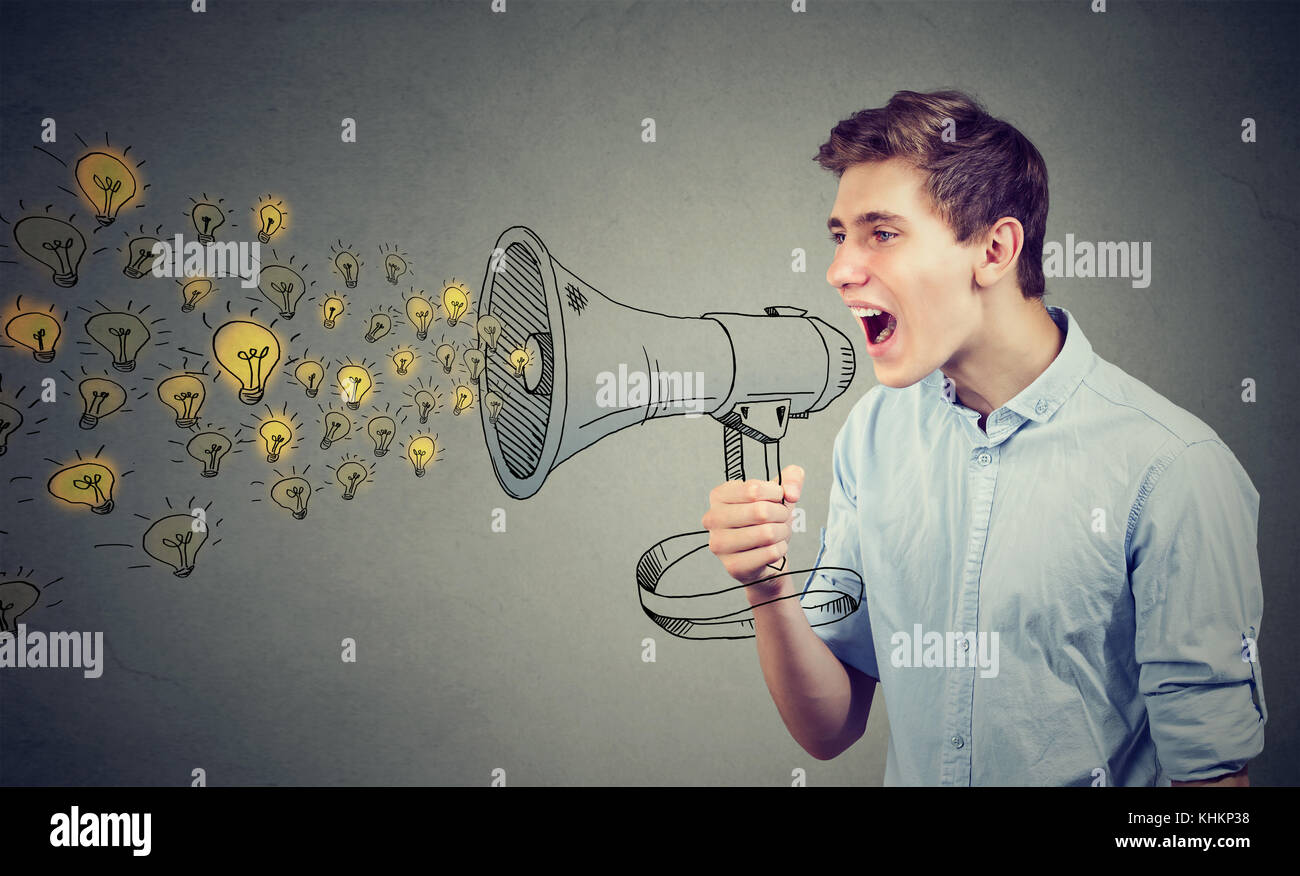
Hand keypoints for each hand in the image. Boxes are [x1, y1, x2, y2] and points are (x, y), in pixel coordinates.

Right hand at [701, 465, 803, 591]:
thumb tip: (791, 492)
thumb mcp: (779, 494)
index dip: (776, 494)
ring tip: (778, 533)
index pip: (754, 489)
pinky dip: (781, 549)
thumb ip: (792, 478)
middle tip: (781, 519)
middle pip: (761, 511)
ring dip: (782, 533)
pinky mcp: (733, 565)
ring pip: (767, 534)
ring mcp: (720, 544)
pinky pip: (770, 553)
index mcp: (719, 496)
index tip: (778, 499)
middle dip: (781, 515)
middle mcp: (713, 519)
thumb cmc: (767, 522)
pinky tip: (774, 548)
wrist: (765, 557)